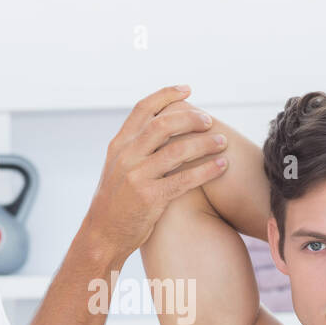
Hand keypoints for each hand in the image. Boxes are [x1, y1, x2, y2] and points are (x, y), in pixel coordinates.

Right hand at [82, 86, 228, 254]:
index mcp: (119, 145)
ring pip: (176, 151)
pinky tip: (222, 166)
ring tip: (223, 142)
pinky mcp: (149, 198)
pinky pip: (184, 179)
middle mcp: (126, 156)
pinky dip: (206, 170)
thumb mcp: (117, 168)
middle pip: (163, 125)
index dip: (166, 95)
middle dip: (190, 118)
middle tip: (210, 120)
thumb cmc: (116, 202)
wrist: (102, 235)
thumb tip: (160, 127)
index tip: (187, 89)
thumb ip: (135, 147)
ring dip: (204, 144)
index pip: (143, 109)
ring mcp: (136, 176)